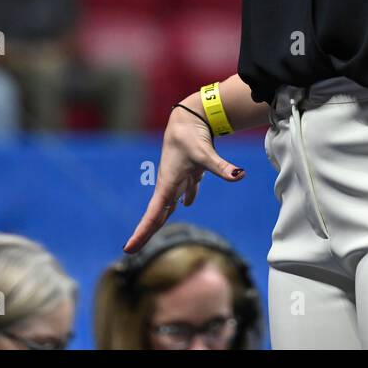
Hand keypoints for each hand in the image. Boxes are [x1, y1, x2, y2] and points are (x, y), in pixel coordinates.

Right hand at [123, 104, 245, 252]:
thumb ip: (222, 167)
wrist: (188, 117)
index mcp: (167, 185)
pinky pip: (184, 190)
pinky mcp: (187, 172)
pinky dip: (185, 198)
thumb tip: (239, 176)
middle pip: (156, 214)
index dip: (142, 233)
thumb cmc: (191, 135)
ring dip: (161, 218)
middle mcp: (169, 185)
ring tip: (153, 232)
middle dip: (146, 232)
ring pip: (168, 203)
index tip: (128, 248)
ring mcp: (177, 179)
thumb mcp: (206, 153)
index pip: (153, 215)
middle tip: (131, 250)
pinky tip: (188, 203)